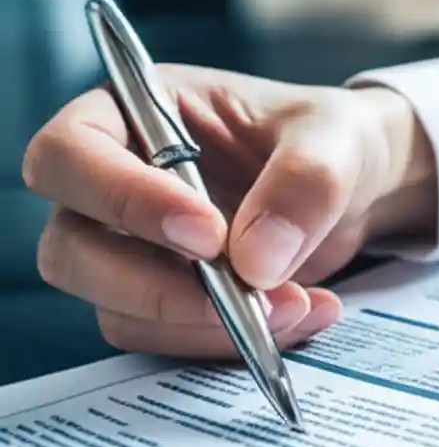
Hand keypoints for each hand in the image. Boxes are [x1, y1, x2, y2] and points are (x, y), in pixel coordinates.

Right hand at [23, 65, 434, 357]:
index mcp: (136, 109)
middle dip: (156, 285)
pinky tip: (299, 314)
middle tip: (248, 289)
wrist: (361, 186)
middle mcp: (114, 178)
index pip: (70, 153)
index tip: (206, 235)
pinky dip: (225, 337)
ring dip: (200, 321)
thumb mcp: (337, 137)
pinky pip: (163, 334)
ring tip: (295, 304)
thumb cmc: (331, 137)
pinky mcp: (162, 294)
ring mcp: (131, 245)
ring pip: (113, 306)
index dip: (122, 199)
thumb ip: (305, 181)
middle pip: (71, 248)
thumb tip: (253, 262)